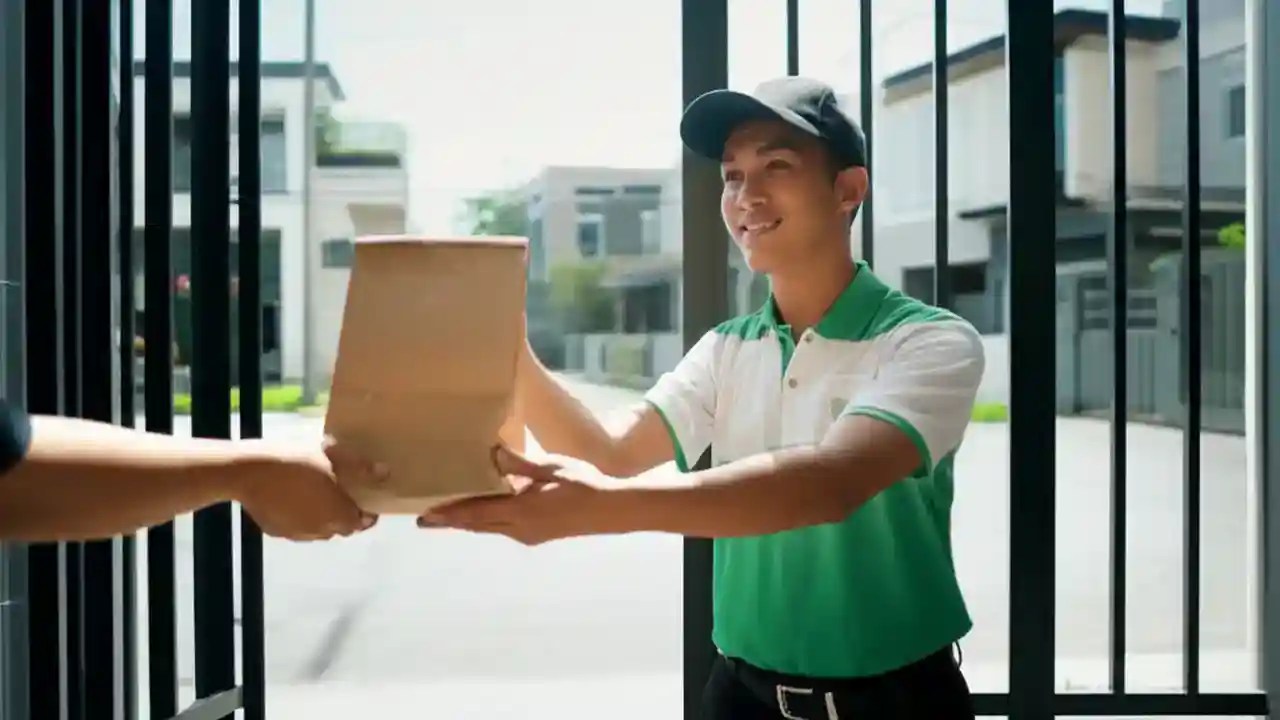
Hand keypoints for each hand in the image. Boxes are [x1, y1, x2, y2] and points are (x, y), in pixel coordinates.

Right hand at [234, 436, 381, 541]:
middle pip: (340, 529)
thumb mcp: (333, 457)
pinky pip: (295, 528)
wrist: (249, 471)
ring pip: (318, 531)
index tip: (366, 504)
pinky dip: (300, 518)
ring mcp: (297, 534)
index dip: (366, 515)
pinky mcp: (276, 532)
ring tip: (318, 496)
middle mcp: (320, 531)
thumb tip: (386, 473)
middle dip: (345, 516)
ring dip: (323, 519)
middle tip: (342, 496)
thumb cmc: (297, 461)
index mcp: (338, 515)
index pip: (360, 524)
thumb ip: (362, 468)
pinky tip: (293, 500)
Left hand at [418, 446, 620, 545]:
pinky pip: (502, 528)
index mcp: (520, 511)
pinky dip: (486, 521)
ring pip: (489, 528)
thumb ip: (519, 463)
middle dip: (451, 521)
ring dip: (468, 522)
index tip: (425, 517)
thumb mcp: (550, 467)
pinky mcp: (537, 534)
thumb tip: (491, 453)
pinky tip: (484, 512)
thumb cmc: (583, 484)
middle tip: (425, 519)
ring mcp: (528, 534)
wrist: (611, 509)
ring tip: (448, 515)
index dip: (449, 515)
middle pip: (477, 525)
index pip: (475, 514)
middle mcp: (519, 528)